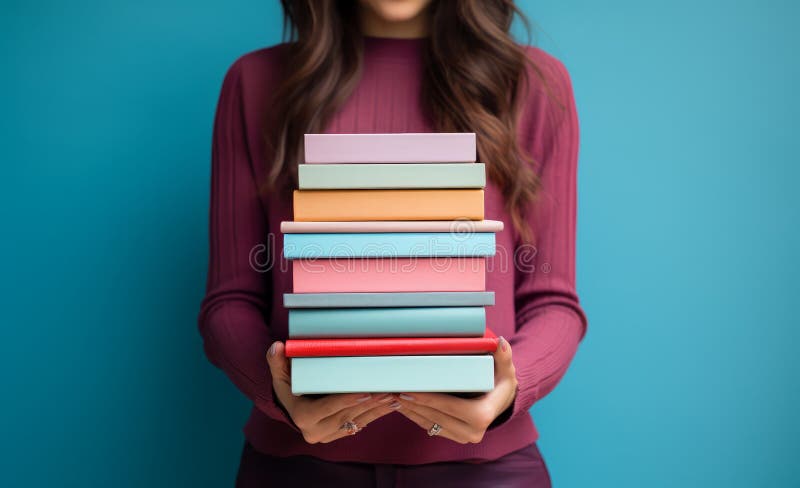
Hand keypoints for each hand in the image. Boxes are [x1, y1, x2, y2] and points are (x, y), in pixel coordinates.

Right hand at [266, 341, 398, 443]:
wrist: (292, 406)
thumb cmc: (288, 386)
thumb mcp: (280, 374)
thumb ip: (277, 361)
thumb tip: (276, 347)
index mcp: (302, 417)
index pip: (326, 408)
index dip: (345, 401)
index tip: (364, 392)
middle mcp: (315, 431)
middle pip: (345, 416)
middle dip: (368, 404)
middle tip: (387, 390)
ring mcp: (329, 435)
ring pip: (356, 421)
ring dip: (377, 409)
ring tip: (394, 395)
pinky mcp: (340, 435)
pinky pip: (361, 425)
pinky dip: (377, 414)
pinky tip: (392, 404)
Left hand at [394, 336, 518, 443]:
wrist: (502, 402)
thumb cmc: (501, 382)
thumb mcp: (505, 369)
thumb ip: (503, 356)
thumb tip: (500, 342)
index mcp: (483, 415)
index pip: (450, 406)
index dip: (428, 399)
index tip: (408, 389)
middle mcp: (473, 432)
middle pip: (436, 416)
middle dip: (413, 404)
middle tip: (393, 389)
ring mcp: (463, 437)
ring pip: (430, 424)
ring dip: (410, 411)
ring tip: (392, 396)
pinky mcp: (455, 437)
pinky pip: (430, 428)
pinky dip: (415, 416)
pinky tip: (402, 405)